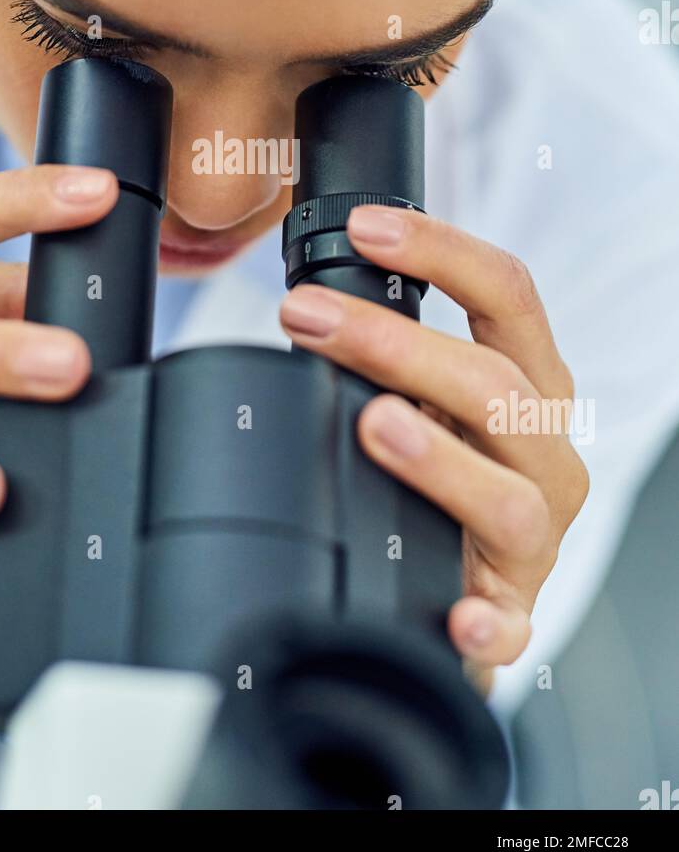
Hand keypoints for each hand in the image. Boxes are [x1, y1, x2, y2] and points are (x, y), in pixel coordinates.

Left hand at [279, 203, 587, 692]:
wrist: (467, 592)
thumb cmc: (441, 481)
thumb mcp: (432, 402)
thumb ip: (391, 359)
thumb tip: (308, 304)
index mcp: (527, 387)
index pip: (507, 295)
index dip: (441, 250)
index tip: (365, 228)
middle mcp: (544, 454)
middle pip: (493, 383)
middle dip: (393, 342)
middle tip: (306, 319)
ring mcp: (535, 538)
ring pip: (509, 495)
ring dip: (441, 458)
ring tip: (378, 428)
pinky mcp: (513, 615)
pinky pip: (510, 623)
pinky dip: (486, 618)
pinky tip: (455, 612)